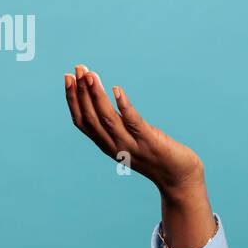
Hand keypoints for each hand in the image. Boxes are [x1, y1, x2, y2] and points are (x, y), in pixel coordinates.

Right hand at [64, 64, 204, 197]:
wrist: (179, 178)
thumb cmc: (156, 155)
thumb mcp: (130, 139)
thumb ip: (118, 125)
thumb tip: (107, 100)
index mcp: (107, 145)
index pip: (82, 122)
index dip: (73, 100)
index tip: (68, 79)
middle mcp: (115, 146)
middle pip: (91, 118)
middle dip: (81, 92)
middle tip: (78, 69)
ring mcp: (132, 146)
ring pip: (107, 118)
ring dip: (96, 95)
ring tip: (90, 75)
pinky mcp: (150, 142)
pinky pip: (133, 122)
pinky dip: (123, 106)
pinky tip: (117, 90)